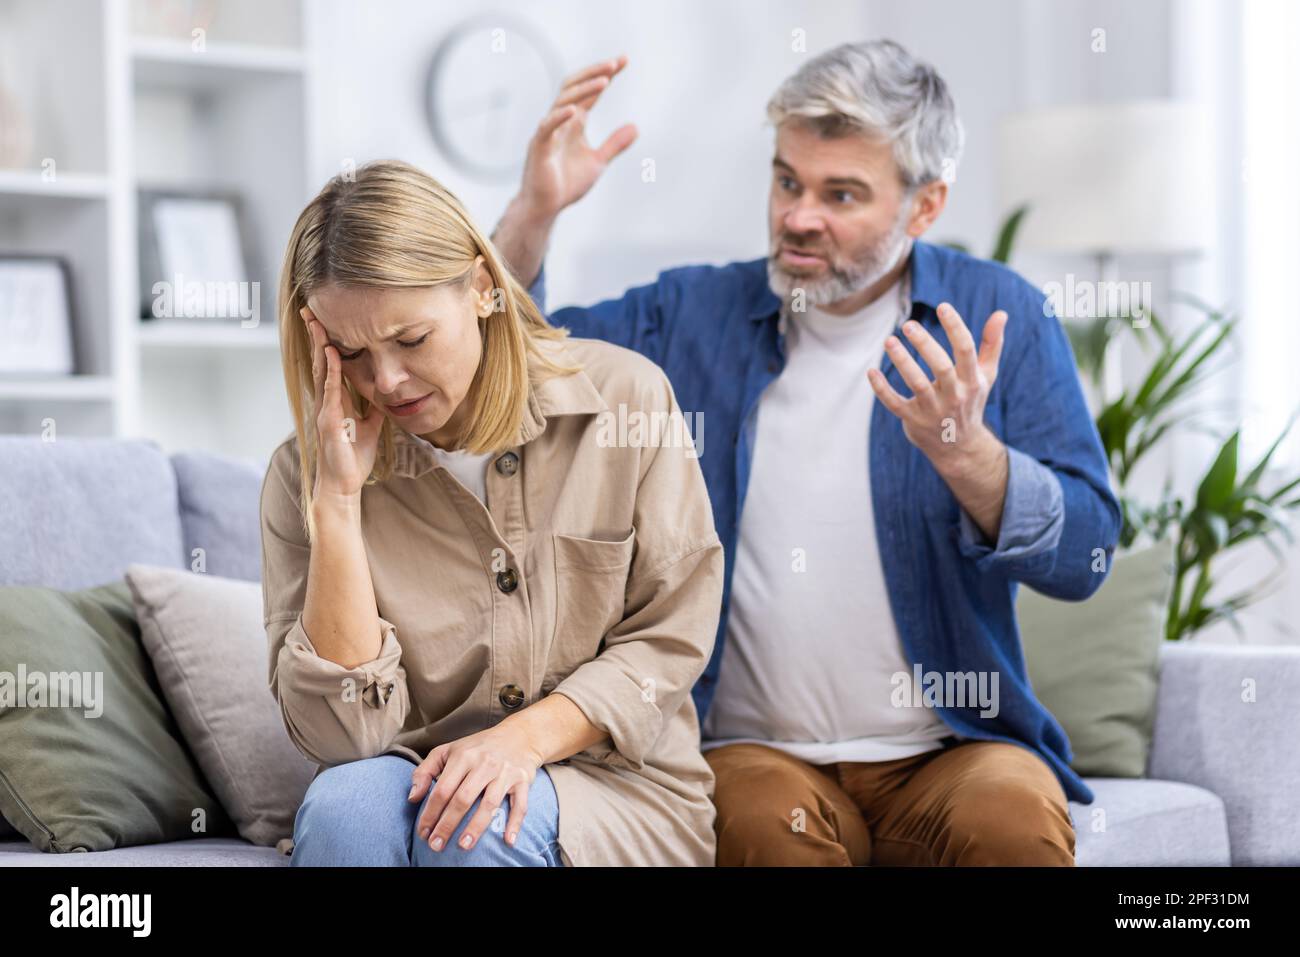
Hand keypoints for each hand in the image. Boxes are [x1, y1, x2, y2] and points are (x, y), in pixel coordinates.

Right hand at [301, 306, 383, 500]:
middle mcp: (327, 400)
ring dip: (319, 346)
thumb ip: (375, 410)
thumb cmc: (354, 457)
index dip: (327, 343)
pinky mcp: (328, 420)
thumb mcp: (371, 427)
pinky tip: (332, 353)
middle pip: (320, 361)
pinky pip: (331, 390)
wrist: (345, 483)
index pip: (330, 365)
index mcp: (337, 400)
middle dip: (316, 336)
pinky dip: (332, 371)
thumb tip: (387, 397)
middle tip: (310, 310)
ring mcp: (325, 409)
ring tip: (316, 322)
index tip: (324, 320)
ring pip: (321, 371)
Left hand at [408, 722, 543, 852]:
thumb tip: (413, 798)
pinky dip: (515, 822)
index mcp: (463, 756)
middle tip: (436, 845)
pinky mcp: (522, 780)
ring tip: (463, 846)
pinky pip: (520, 804)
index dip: (430, 813)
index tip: (423, 833)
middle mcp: (484, 764)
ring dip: (476, 827)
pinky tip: (508, 841)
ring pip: (489, 803)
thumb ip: (425, 771)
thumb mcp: (447, 751)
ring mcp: (505, 772)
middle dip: (447, 825)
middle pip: (463, 799)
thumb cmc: (477, 748)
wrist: (519, 735)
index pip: (442, 789)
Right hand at [515, 55, 637, 222]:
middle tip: (614, 64)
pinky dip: (559, 117)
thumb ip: (615, 144)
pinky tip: (576, 110)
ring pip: (563, 101)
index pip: (589, 93)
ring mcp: (548, 132)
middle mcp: (559, 122)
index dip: (605, 76)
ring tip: (604, 81)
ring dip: (584, 90)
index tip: (623, 61)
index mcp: (573, 123)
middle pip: (574, 87)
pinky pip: (547, 127)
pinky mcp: (539, 147)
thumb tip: (636, 127)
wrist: (545, 207)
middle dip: (593, 74)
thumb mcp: (598, 162)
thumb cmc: (566, 184)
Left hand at [867, 302, 1007, 476]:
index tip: (942, 307)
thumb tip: (1001, 313)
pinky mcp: (913, 420)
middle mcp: (955, 395)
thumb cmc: (970, 401)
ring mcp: (933, 409)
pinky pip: (895, 404)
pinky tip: (871, 372)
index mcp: (972, 381)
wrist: (959, 447)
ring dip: (902, 362)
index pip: (966, 350)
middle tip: (908, 325)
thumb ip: (992, 344)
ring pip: (917, 384)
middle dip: (925, 345)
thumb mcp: (986, 375)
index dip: (955, 327)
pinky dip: (882, 389)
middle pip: (941, 367)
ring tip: (889, 341)